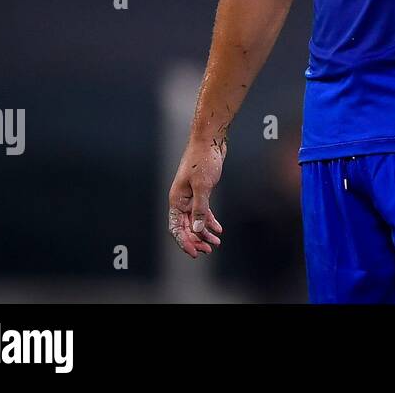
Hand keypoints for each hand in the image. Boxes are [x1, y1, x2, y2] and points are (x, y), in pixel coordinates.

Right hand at [167, 137, 226, 258]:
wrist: (210, 140)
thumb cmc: (203, 160)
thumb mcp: (203, 186)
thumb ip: (200, 209)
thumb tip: (197, 229)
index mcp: (176, 200)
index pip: (176, 228)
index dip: (184, 242)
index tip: (195, 253)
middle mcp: (181, 200)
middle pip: (186, 226)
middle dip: (196, 239)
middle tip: (209, 250)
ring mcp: (191, 195)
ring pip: (195, 220)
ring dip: (204, 232)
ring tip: (216, 243)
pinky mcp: (201, 191)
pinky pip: (203, 211)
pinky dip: (210, 220)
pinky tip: (218, 229)